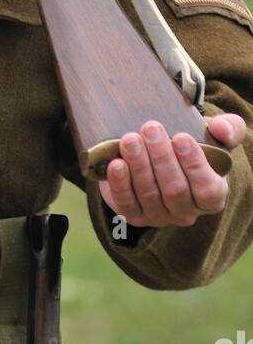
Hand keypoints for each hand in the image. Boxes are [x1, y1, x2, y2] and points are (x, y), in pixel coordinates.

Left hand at [99, 114, 247, 226]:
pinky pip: (126, 204)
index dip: (195, 166)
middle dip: (161, 158)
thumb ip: (228, 129)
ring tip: (130, 139)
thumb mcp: (212, 135)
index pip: (208, 190)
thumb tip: (220, 127)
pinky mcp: (133, 214)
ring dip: (139, 166)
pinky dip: (120, 184)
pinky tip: (116, 163)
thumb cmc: (189, 145)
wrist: (155, 151)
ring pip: (150, 195)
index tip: (181, 137)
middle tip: (150, 128)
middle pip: (175, 190)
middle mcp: (186, 211)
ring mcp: (159, 216)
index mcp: (211, 196)